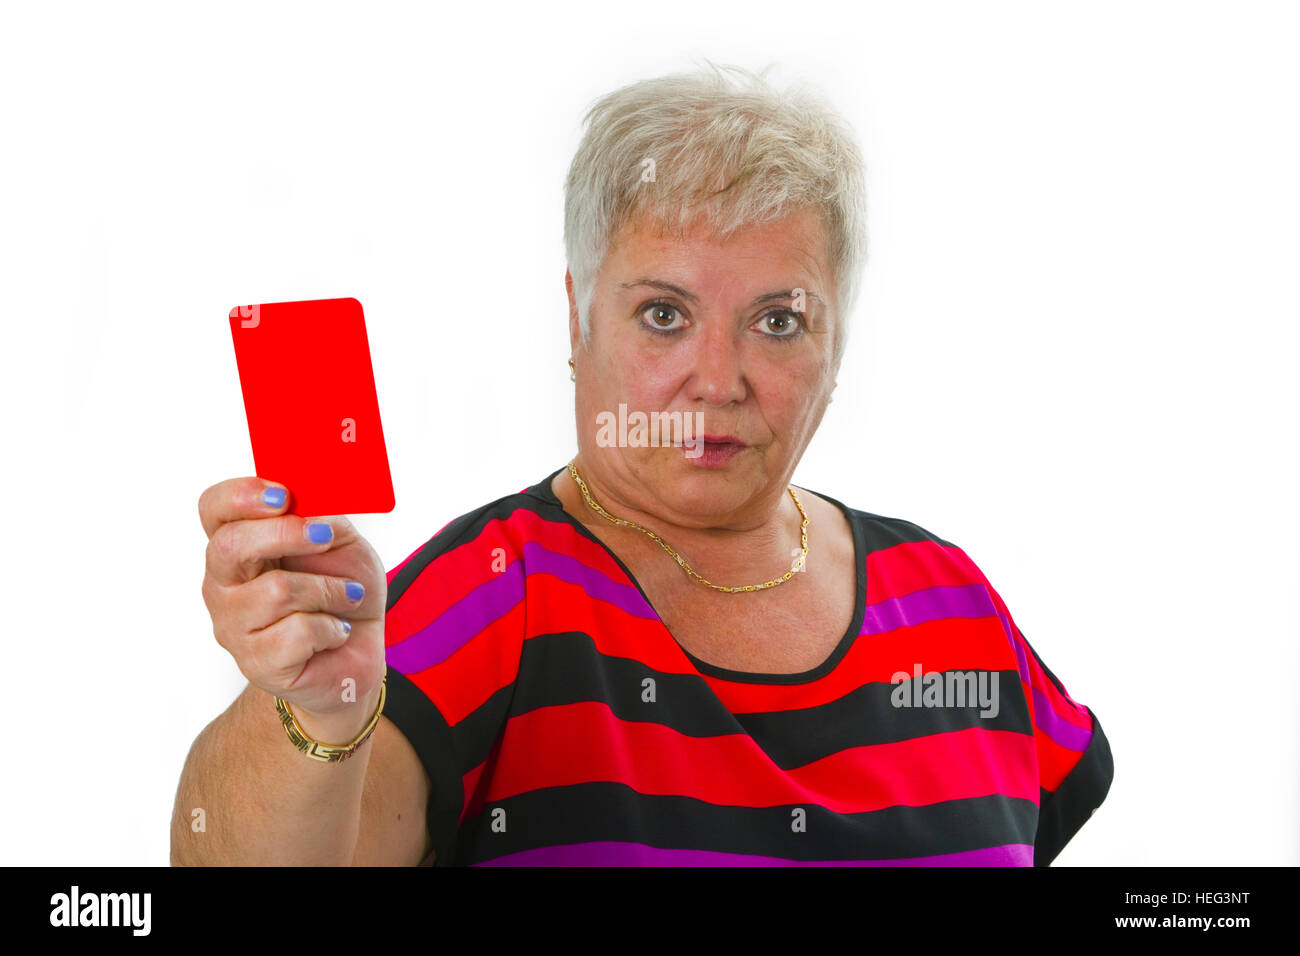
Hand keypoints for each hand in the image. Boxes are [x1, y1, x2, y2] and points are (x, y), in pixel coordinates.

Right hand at [199, 477, 386, 729]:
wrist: (359, 650)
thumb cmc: (344, 589)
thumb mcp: (342, 541)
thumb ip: (321, 515)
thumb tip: (309, 502)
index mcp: (239, 544)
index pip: (214, 509)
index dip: (241, 496)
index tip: (283, 495)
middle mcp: (224, 584)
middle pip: (230, 546)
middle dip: (287, 535)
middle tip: (326, 538)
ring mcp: (234, 626)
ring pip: (276, 591)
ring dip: (328, 590)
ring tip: (347, 597)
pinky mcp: (256, 664)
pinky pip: (297, 633)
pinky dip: (332, 628)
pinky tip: (335, 632)